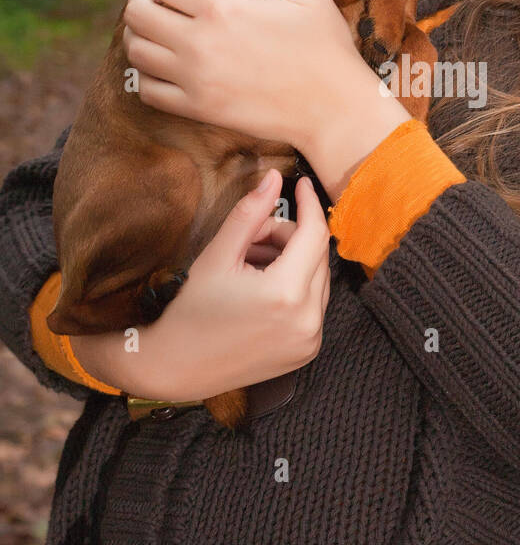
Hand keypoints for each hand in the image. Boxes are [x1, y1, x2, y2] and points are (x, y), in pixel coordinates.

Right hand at [69, 169, 330, 401]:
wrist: (177, 368)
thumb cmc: (191, 309)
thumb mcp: (218, 255)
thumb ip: (250, 213)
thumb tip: (274, 177)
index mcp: (285, 293)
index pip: (314, 233)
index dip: (308, 204)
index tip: (301, 184)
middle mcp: (307, 319)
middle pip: (316, 254)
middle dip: (288, 237)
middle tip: (250, 240)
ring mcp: (310, 339)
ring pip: (317, 278)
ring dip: (291, 263)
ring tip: (249, 268)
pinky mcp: (307, 351)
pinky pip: (313, 304)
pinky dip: (294, 289)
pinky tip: (259, 292)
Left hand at [121, 0, 361, 151]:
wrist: (333, 109)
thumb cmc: (325, 46)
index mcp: (223, 7)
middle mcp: (199, 42)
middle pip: (137, 13)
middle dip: (144, 1)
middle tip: (161, 4)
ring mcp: (194, 79)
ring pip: (136, 51)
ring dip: (143, 37)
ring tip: (163, 34)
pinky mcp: (197, 109)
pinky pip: (147, 90)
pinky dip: (149, 76)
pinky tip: (169, 68)